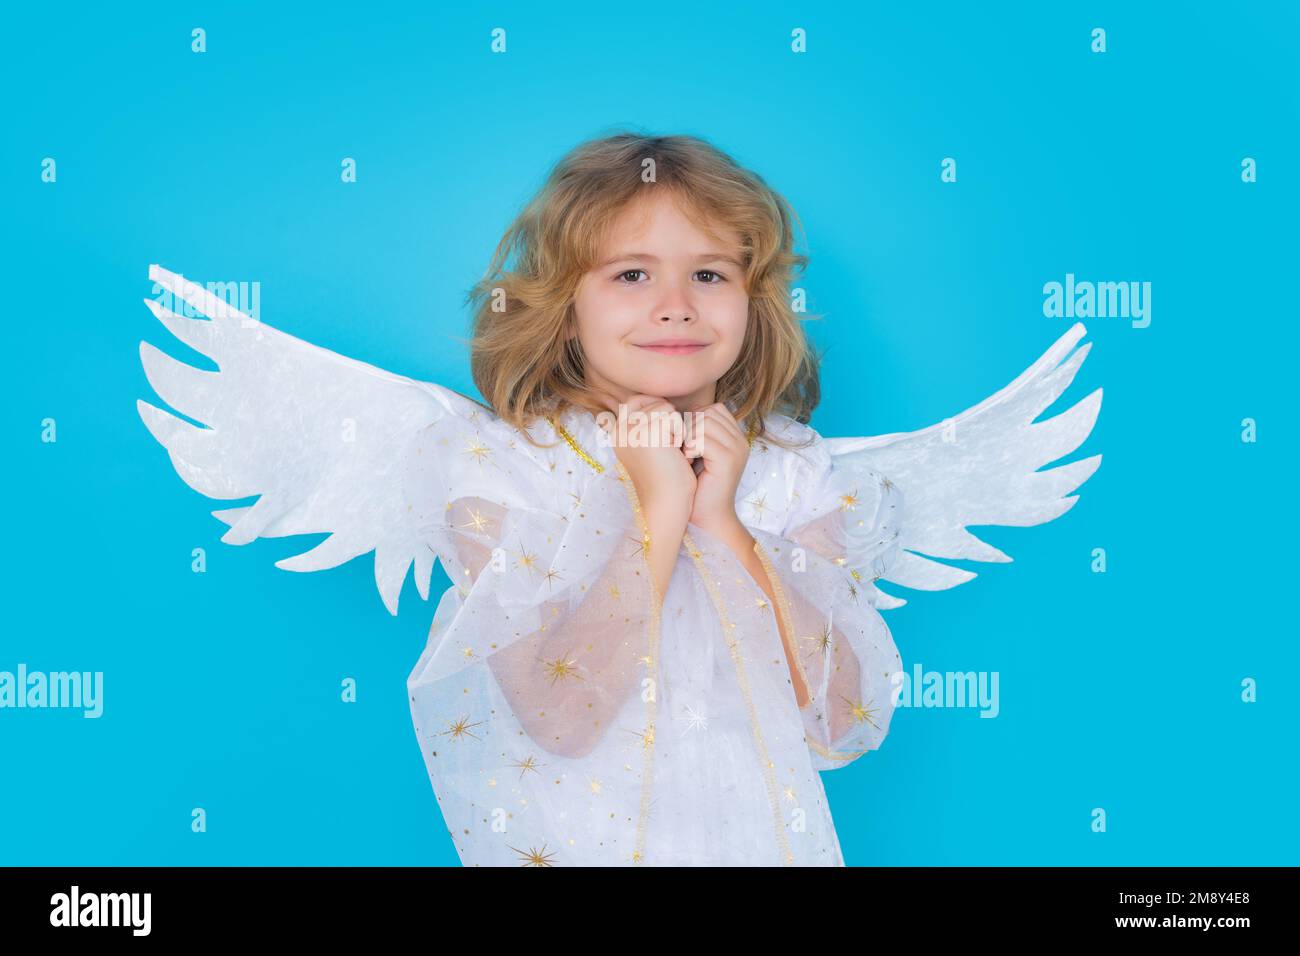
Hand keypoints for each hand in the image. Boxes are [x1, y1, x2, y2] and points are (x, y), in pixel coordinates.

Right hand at [599, 394, 696, 523]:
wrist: (666, 506)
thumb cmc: (666, 480)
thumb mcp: (653, 448)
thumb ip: (651, 425)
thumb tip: (666, 404)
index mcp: (616, 434)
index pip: (638, 400)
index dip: (659, 412)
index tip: (666, 440)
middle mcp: (619, 430)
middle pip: (653, 401)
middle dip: (669, 422)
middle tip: (669, 450)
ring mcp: (631, 430)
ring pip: (664, 407)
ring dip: (676, 428)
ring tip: (671, 453)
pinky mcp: (646, 432)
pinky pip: (673, 415)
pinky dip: (681, 433)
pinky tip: (675, 453)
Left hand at [683, 403, 749, 532]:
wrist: (707, 518)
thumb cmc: (696, 487)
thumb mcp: (697, 453)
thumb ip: (696, 431)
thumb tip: (680, 410)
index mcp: (736, 438)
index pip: (714, 408)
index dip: (694, 419)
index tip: (686, 441)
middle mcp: (741, 441)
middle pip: (708, 411)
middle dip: (689, 427)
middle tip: (684, 450)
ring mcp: (737, 450)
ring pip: (704, 421)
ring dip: (688, 437)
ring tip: (686, 456)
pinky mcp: (728, 461)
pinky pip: (702, 439)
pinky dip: (689, 448)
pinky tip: (688, 462)